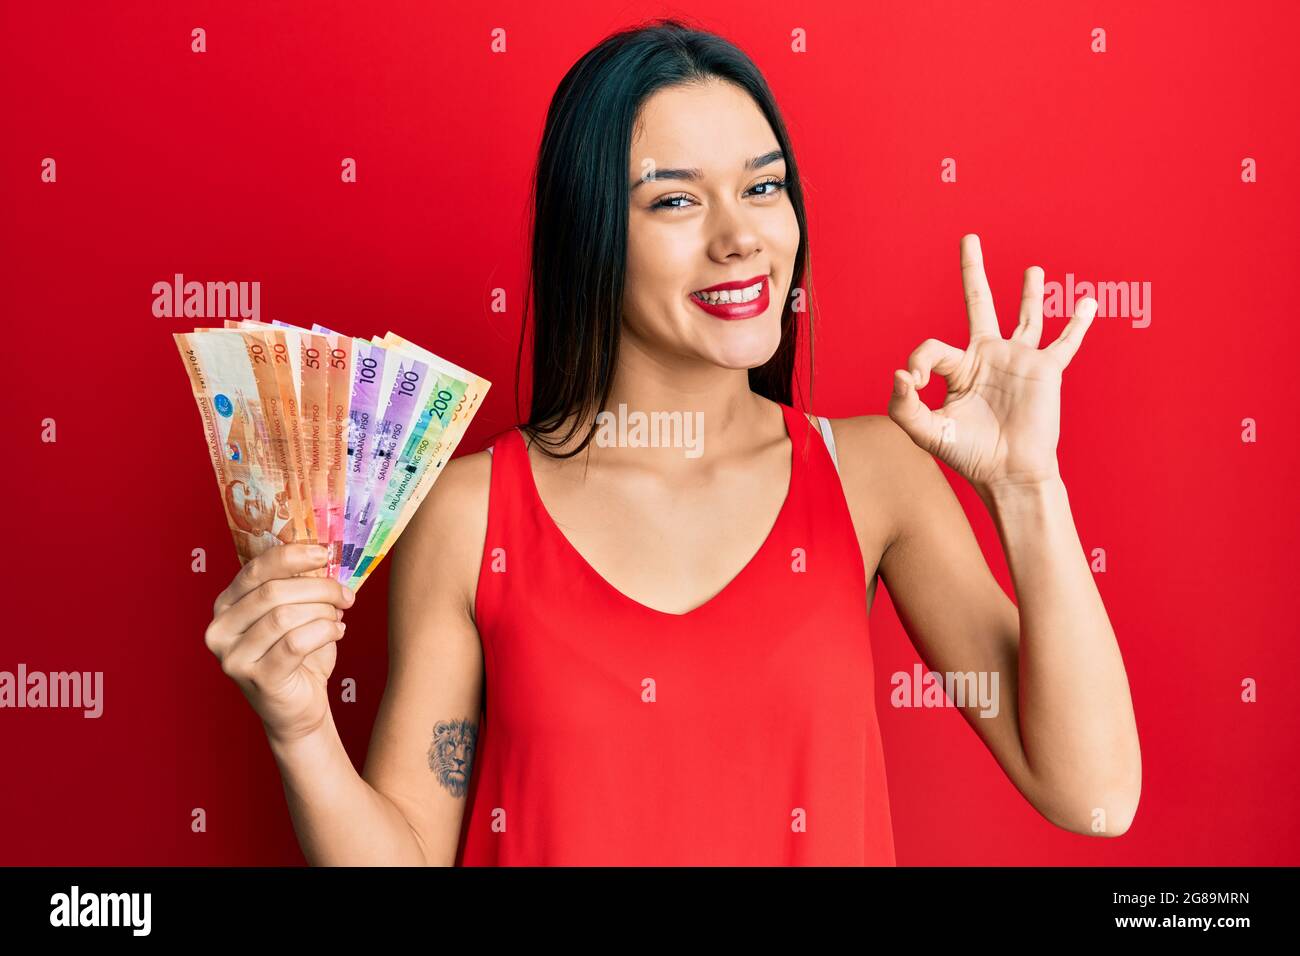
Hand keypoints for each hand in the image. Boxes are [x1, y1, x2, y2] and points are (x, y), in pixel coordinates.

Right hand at [204, 543, 355, 744]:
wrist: (298, 709)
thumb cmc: (297, 656)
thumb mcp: (294, 614)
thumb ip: (298, 586)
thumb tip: (323, 554)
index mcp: (226, 606)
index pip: (255, 570)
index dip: (291, 557)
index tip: (324, 553)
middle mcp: (220, 630)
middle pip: (273, 592)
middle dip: (318, 588)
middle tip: (345, 595)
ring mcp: (233, 657)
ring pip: (285, 616)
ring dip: (323, 612)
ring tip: (338, 617)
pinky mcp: (256, 678)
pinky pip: (295, 643)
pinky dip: (324, 632)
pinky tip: (337, 632)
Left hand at [888, 234, 1096, 495]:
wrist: (1008, 474)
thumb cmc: (968, 455)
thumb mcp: (926, 431)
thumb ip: (904, 405)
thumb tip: (898, 373)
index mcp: (957, 369)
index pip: (931, 348)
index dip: (916, 362)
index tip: (912, 382)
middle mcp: (987, 358)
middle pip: (978, 304)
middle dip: (972, 271)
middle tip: (969, 239)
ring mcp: (1018, 361)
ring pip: (1025, 316)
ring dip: (1030, 293)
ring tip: (1032, 270)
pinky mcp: (1046, 370)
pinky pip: (1065, 342)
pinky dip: (1078, 323)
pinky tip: (1088, 302)